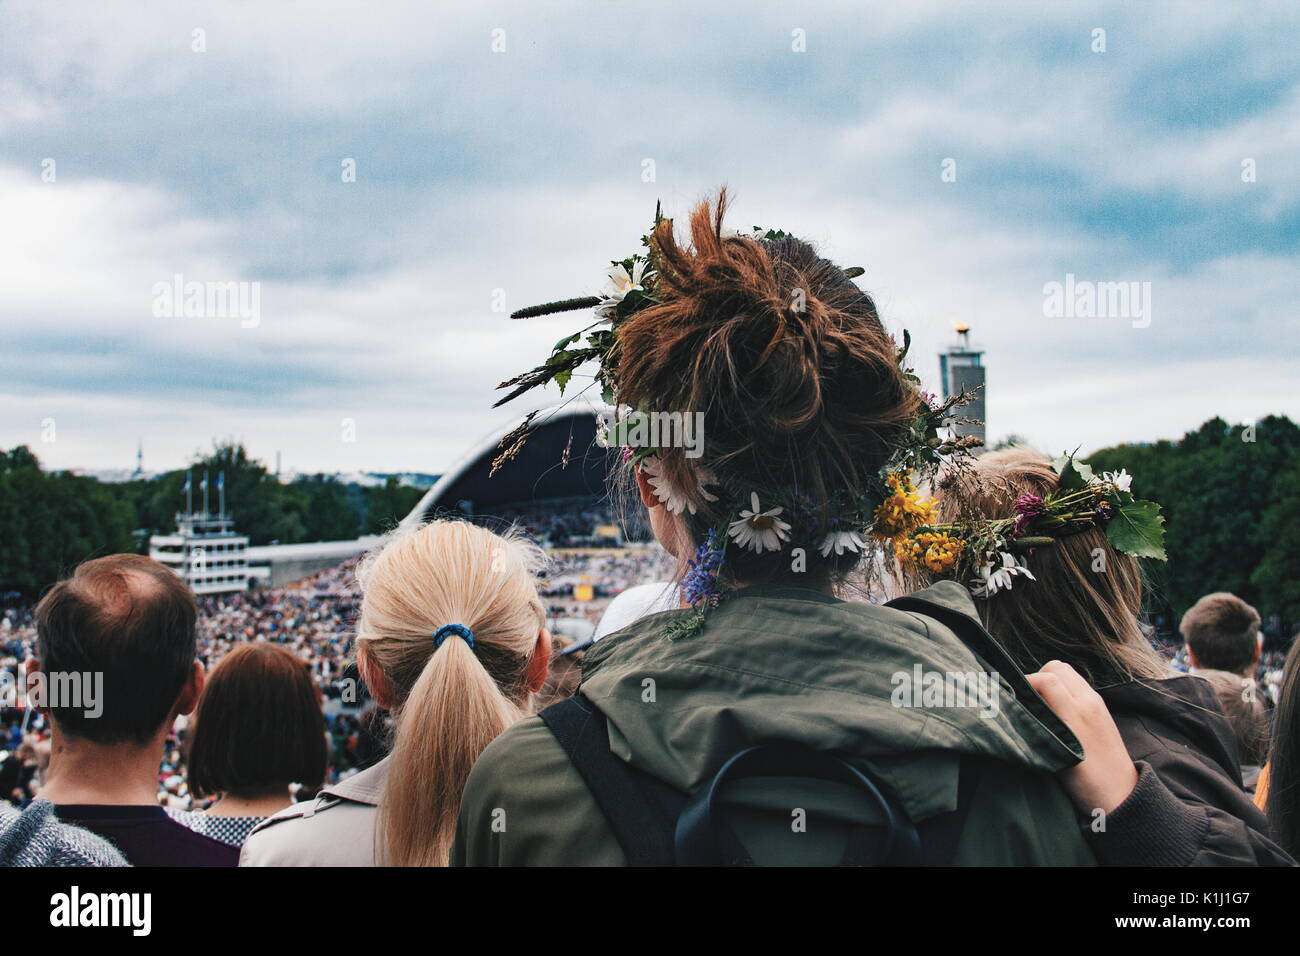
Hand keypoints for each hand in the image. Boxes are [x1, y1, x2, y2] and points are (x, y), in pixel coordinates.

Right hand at [1025, 660, 1138, 814]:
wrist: (1121, 795)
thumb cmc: (1086, 782)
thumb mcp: (1056, 756)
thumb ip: (1040, 725)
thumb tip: (1019, 707)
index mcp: (1078, 712)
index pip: (1047, 678)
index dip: (1025, 682)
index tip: (1013, 696)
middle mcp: (1089, 702)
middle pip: (1057, 667)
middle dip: (1038, 677)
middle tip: (1029, 700)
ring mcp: (1097, 704)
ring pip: (1068, 673)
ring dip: (1051, 682)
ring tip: (1042, 704)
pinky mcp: (1101, 710)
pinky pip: (1077, 685)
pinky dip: (1063, 689)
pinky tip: (1057, 711)